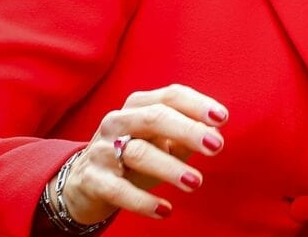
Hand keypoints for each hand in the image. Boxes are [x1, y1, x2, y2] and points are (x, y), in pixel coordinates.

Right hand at [53, 84, 228, 222]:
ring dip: (170, 167)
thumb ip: (188, 136)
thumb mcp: (162, 142)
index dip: (197, 104)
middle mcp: (118, 121)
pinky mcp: (91, 179)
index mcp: (139, 105)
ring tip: (196, 181)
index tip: (223, 118)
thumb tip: (215, 135)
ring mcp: (102, 149)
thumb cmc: (136, 156)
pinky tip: (165, 210)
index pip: (171, 96)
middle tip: (216, 147)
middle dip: (188, 131)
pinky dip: (142, 201)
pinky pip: (118, 189)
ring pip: (139, 153)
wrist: (85, 183)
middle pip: (155, 118)